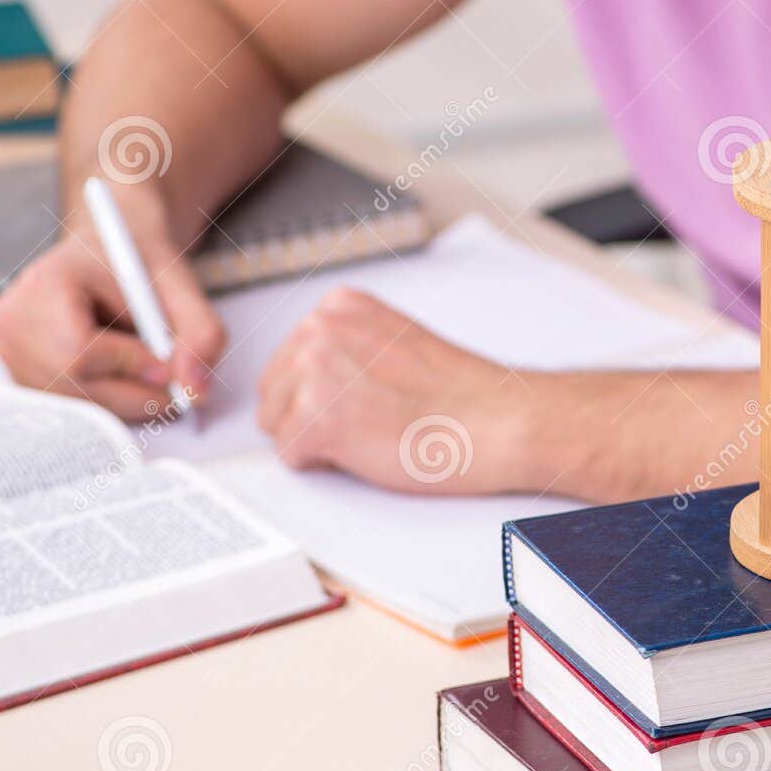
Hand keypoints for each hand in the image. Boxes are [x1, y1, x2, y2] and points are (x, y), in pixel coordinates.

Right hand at [0, 235, 226, 420]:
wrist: (110, 251)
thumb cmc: (141, 263)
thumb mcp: (182, 285)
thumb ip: (201, 333)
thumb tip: (197, 393)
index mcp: (46, 283)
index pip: (79, 348)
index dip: (130, 366)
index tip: (169, 367)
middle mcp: (14, 321)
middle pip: (75, 384)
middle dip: (136, 393)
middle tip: (174, 387)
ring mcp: (12, 352)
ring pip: (76, 405)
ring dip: (126, 399)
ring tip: (145, 367)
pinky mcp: (22, 376)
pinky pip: (71, 408)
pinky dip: (109, 401)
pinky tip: (123, 374)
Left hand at [256, 288, 531, 493]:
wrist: (496, 420)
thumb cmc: (458, 395)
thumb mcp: (392, 343)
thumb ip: (345, 349)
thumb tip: (303, 382)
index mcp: (339, 306)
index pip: (288, 361)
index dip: (323, 394)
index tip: (367, 398)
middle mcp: (319, 328)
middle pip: (274, 394)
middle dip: (311, 418)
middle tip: (371, 422)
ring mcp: (315, 370)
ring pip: (277, 426)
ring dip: (317, 441)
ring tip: (371, 433)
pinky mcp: (317, 417)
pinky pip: (290, 456)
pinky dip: (324, 465)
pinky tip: (367, 449)